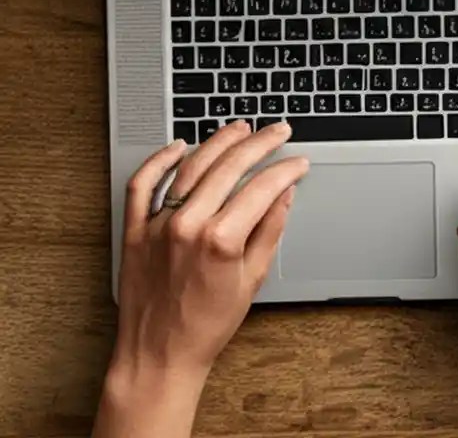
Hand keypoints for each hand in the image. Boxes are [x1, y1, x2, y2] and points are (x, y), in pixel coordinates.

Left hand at [95, 121, 308, 437]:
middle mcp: (187, 225)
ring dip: (217, 142)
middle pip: (228, 167)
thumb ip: (270, 230)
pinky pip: (143, 184)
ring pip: (189, 166)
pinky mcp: (135, 229)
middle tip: (277, 131)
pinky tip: (177, 147)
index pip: (262, 188)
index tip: (299, 163)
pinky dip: (158, 161)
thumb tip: (283, 196)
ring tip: (239, 128)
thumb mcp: (253, 279)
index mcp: (221, 240)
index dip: (286, 170)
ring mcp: (157, 224)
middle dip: (259, 143)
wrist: (160, 352)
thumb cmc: (207, 325)